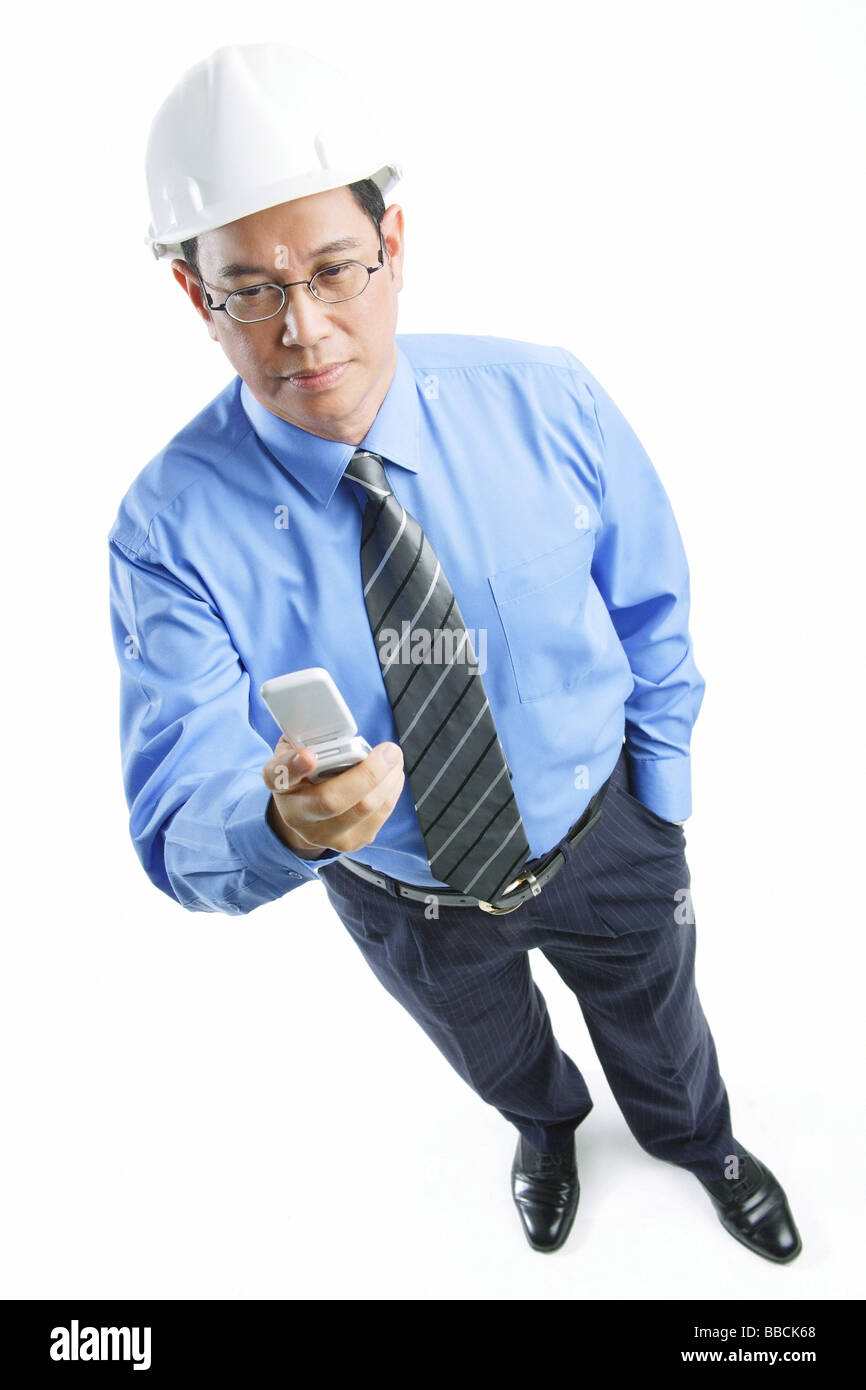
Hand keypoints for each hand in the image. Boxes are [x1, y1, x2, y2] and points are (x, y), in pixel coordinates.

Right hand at [262, 735, 404, 859]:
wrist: (309, 812)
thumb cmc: (307, 770)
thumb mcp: (299, 747)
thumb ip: (310, 737)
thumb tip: (335, 724)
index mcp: (279, 782)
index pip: (279, 775)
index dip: (293, 765)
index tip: (309, 756)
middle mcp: (295, 814)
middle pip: (331, 800)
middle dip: (368, 774)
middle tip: (389, 751)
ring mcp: (322, 834)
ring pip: (364, 808)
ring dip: (388, 779)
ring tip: (394, 758)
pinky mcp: (350, 842)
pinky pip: (380, 815)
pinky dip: (392, 790)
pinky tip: (392, 776)